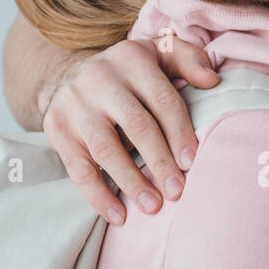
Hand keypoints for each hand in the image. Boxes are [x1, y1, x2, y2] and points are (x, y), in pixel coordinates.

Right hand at [41, 35, 219, 224]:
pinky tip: (118, 215)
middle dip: (160, 161)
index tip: (192, 163)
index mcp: (131, 58)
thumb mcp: (156, 53)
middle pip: (137, 125)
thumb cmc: (125, 73)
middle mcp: (100, 78)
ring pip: (106, 148)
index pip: (162, 99)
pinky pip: (78, 168)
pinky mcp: (57, 128)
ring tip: (152, 207)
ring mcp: (75, 104)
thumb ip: (188, 59)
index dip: (179, 132)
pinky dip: (98, 195)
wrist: (64, 75)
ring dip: (131, 182)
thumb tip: (211, 80)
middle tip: (177, 192)